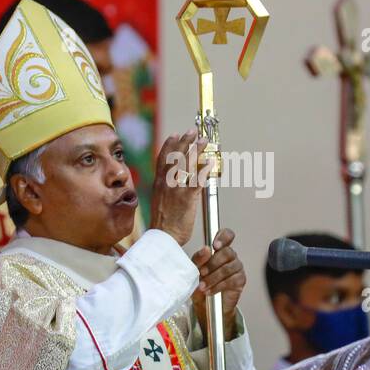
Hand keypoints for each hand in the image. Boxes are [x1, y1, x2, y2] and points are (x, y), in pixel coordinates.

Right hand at [148, 129, 210, 246]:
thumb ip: (164, 189)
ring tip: (204, 140)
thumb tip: (169, 183)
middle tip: (192, 131)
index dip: (170, 144)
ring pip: (187, 164)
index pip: (163, 158)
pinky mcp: (187, 197)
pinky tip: (210, 161)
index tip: (176, 134)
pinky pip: (198, 179)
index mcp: (158, 183)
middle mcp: (166, 183)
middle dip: (185, 141)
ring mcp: (176, 189)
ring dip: (197, 150)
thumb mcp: (159, 201)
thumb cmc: (162, 224)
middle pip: (176, 156)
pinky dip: (204, 169)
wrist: (163, 237)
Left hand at [189, 228, 244, 341]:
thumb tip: (206, 249)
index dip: (224, 237)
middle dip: (212, 263)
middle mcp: (230, 257)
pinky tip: (210, 291)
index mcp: (220, 250)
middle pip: (227, 252)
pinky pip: (232, 280)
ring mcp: (237, 268)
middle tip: (202, 273)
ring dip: (214, 277)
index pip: (228, 235)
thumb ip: (198, 259)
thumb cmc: (200, 284)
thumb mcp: (194, 271)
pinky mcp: (240, 280)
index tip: (215, 245)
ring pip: (228, 268)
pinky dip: (218, 286)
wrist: (205, 305)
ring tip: (203, 286)